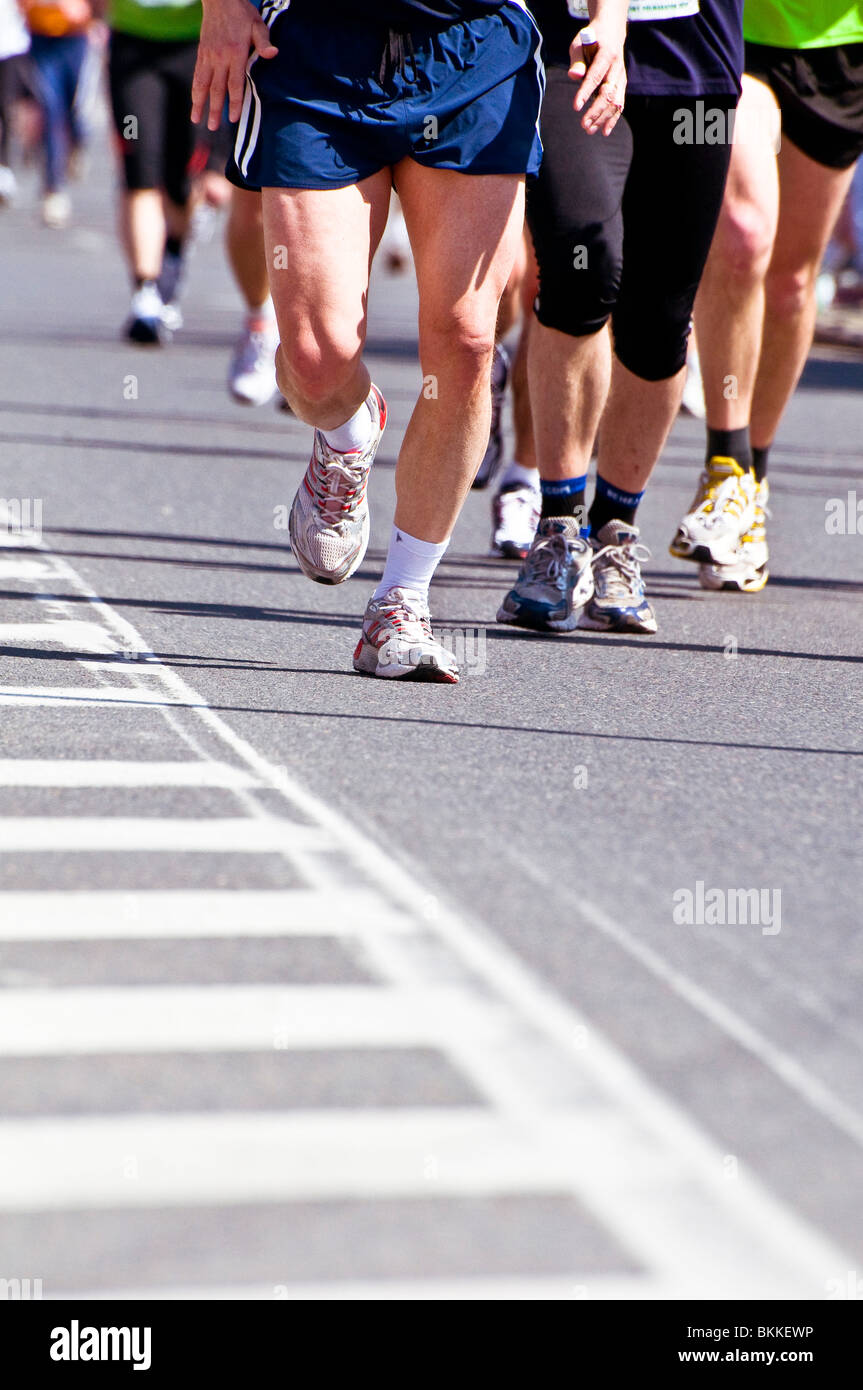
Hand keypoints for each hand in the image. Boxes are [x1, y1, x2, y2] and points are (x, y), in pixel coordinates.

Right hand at [192, 0, 277, 130]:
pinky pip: (197, 75)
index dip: (235, 103)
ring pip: (203, 84)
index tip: (234, 119)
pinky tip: (194, 101)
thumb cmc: (242, 13)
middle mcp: (220, 57)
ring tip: (196, 120)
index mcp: (235, 53)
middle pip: (217, 88)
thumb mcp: (258, 25)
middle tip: (212, 127)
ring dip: (199, 103)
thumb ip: (263, 42)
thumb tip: (272, 54)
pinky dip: (195, 90)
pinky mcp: (201, 53)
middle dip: (214, 110)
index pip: (235, 84)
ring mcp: (208, 56)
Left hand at [569, 10, 627, 136]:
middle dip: (596, 111)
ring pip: (615, 102)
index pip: (595, 76)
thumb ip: (577, 59)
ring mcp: (621, 77)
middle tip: (583, 125)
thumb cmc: (591, 37)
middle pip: (608, 93)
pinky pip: (619, 104)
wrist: (612, 30)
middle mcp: (617, 67)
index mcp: (607, 54)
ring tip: (589, 131)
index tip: (576, 106)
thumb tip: (574, 76)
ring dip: (603, 118)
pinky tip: (604, 131)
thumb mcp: (579, 42)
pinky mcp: (621, 84)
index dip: (586, 92)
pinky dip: (613, 118)